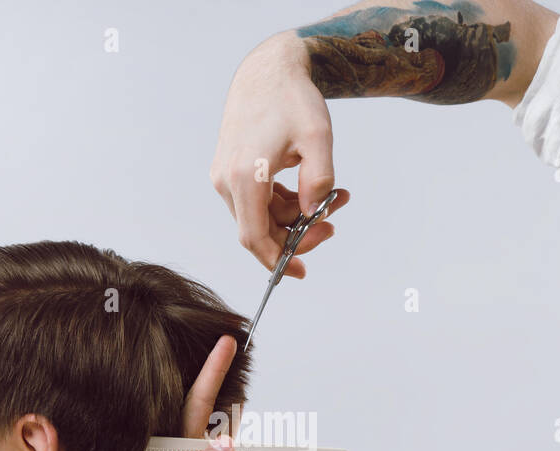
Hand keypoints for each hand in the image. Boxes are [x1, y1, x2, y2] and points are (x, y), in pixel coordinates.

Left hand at [153, 335, 242, 450]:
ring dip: (227, 394)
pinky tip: (239, 403)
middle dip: (215, 374)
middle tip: (230, 340)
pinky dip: (236, 421)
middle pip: (202, 406)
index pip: (192, 409)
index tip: (224, 344)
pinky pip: (227, 442)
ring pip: (216, 422)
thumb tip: (224, 440)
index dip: (209, 375)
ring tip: (235, 361)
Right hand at [209, 32, 350, 278]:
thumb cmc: (293, 100)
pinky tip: (309, 188)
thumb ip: (318, 180)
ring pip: (260, 217)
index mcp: (245, 176)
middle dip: (296, 234)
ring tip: (334, 197)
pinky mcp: (229, 170)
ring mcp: (225, 176)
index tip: (303, 271)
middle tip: (331, 222)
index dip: (278, 261)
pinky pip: (256, 202)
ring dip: (295, 216)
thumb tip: (312, 216)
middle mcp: (227, 180)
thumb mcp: (317, 137)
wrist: (268, 70)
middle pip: (259, 231)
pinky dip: (284, 203)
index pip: (255, 238)